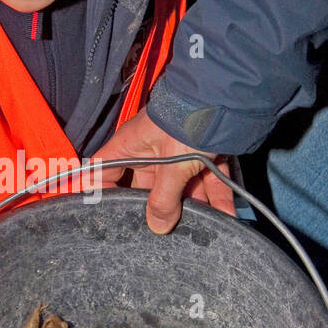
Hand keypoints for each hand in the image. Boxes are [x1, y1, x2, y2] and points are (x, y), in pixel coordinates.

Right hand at [92, 108, 236, 231]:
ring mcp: (176, 152)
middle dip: (159, 209)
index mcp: (130, 147)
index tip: (110, 217)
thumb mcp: (173, 165)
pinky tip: (226, 215)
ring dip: (194, 206)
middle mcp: (150, 150)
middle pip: (146, 187)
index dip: (101, 193)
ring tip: (203, 227)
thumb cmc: (187, 121)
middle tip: (163, 232)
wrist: (227, 96)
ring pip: (180, 186)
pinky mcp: (202, 153)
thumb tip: (158, 227)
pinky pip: (205, 179)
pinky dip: (216, 195)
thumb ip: (164, 199)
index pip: (102, 171)